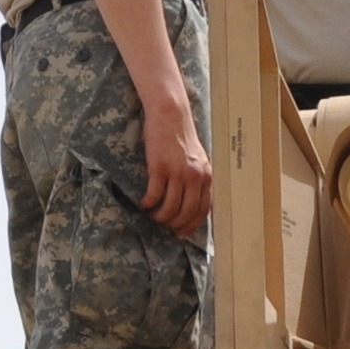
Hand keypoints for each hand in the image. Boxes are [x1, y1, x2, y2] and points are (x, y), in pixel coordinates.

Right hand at [138, 83, 214, 235]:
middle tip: (164, 225)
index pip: (202, 209)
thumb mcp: (197, 159)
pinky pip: (154, 196)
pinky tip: (144, 203)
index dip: (191, 225)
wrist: (170, 115)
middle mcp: (194, 177)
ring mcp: (177, 173)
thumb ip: (197, 179)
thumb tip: (191, 201)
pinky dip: (148, 203)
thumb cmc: (181, 136)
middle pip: (186, 212)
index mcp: (206, 176)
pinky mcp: (160, 168)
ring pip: (170, 208)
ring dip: (160, 216)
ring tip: (152, 214)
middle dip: (174, 224)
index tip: (182, 233)